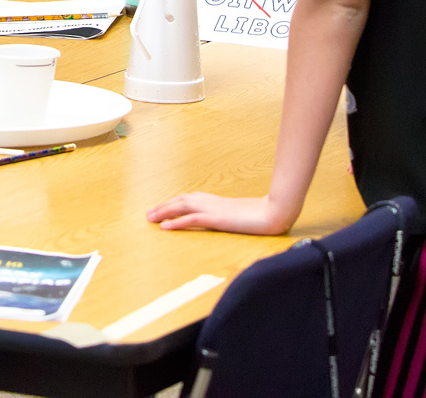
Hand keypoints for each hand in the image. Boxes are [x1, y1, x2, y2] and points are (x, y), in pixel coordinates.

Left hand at [146, 192, 294, 234]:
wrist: (276, 212)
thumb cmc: (263, 214)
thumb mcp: (244, 215)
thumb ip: (233, 215)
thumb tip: (230, 219)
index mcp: (218, 201)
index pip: (191, 199)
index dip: (175, 203)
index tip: (164, 207)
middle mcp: (212, 202)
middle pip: (182, 200)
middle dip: (164, 206)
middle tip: (149, 213)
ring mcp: (214, 209)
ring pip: (182, 207)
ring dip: (164, 212)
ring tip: (150, 218)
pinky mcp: (217, 219)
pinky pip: (191, 220)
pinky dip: (176, 222)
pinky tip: (165, 227)